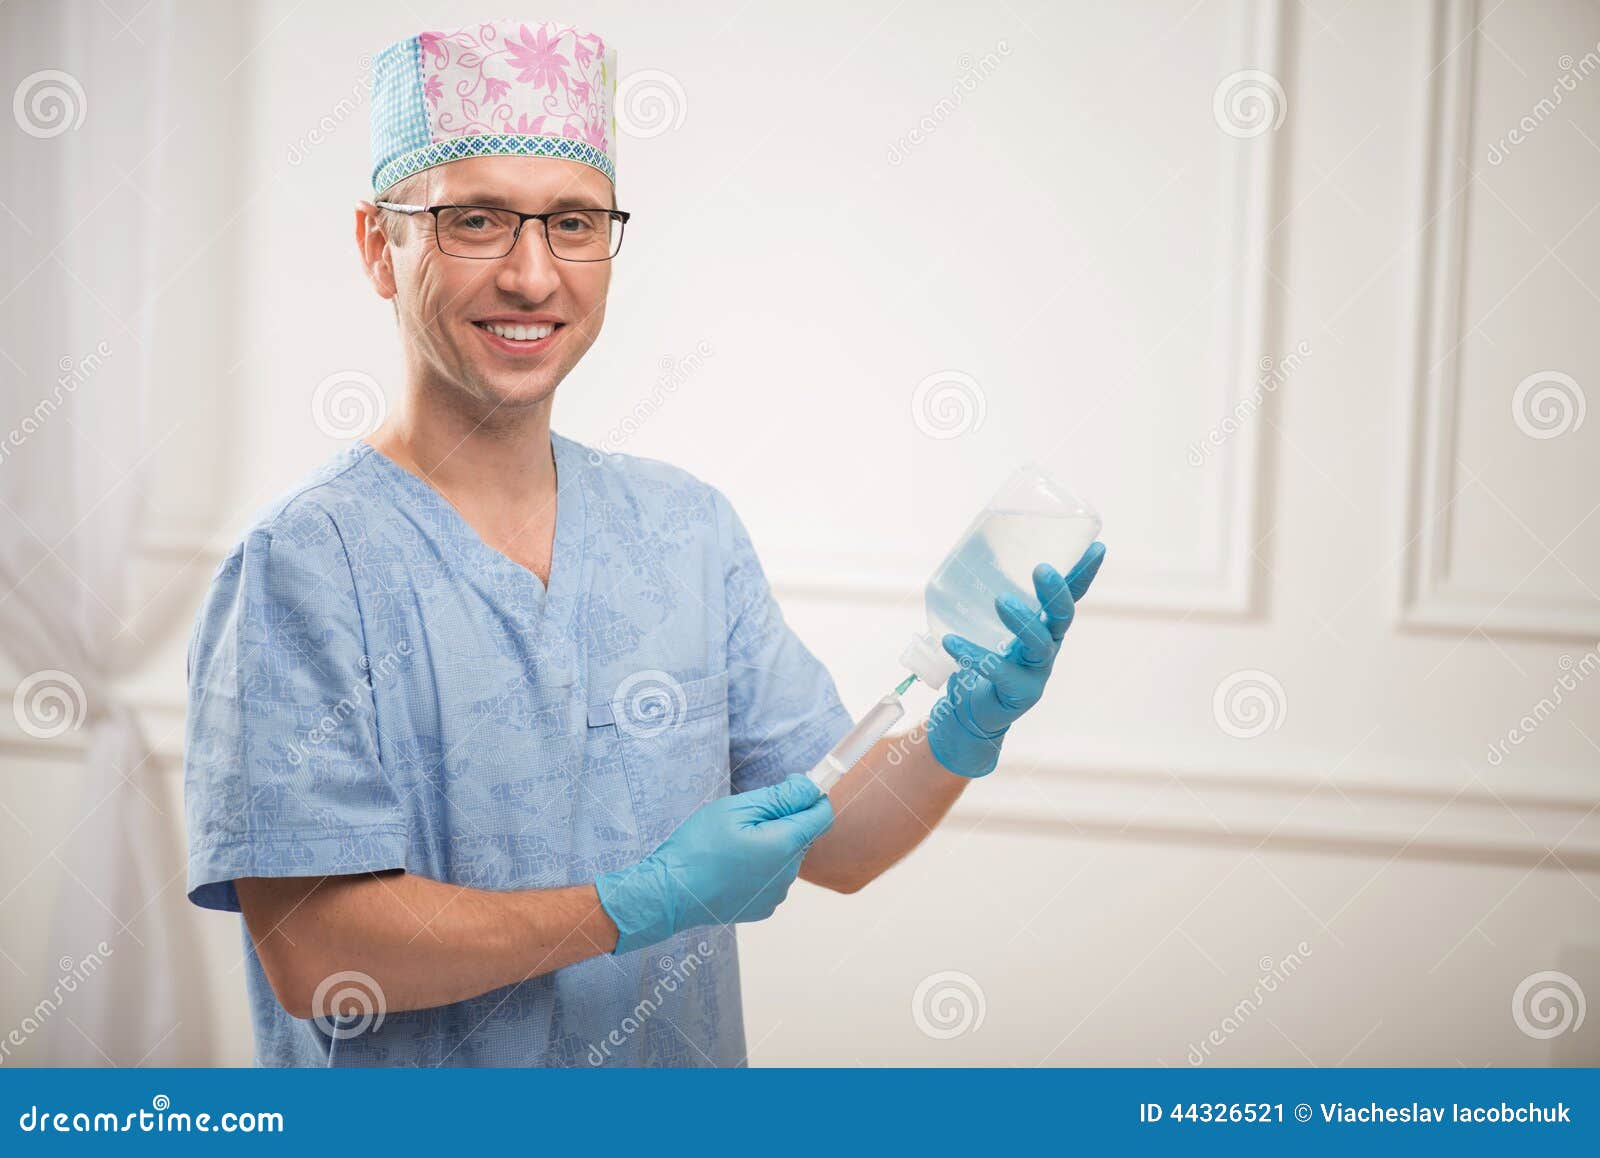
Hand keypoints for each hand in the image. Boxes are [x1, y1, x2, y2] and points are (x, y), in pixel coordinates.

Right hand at [593, 773, 833, 954]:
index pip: (821, 816)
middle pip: (802, 836)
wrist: (669, 893)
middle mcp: (788, 874)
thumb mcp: (736, 809)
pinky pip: (773, 878)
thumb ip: (779, 798)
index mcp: (784, 845)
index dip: (811, 797)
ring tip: (733, 845)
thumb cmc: (697, 847)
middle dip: (782, 821)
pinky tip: (732, 866)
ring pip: (786, 857)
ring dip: (771, 845)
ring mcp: (776, 894)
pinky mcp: (764, 908)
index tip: (794, 787)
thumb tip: (809, 788)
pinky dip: (760, 868)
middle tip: (745, 818)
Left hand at [926, 541, 1105, 777]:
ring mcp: (1036, 672)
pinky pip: (998, 670)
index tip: (1097, 547)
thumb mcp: (989, 625)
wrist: (969, 713)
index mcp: (1046, 627)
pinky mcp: (1018, 693)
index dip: (1084, 573)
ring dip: (1023, 621)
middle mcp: (1047, 647)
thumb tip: (973, 550)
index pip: (1071, 596)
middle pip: (1063, 618)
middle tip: (1042, 569)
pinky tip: (952, 641)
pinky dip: (973, 653)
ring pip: (1040, 644)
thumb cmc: (983, 661)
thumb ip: (989, 597)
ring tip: (1001, 602)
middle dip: (1056, 593)